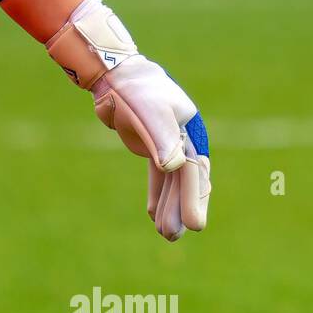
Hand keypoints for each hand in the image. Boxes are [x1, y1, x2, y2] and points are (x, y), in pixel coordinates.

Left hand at [92, 55, 210, 240]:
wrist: (117, 77)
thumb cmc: (136, 92)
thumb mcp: (150, 112)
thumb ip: (163, 139)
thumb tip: (175, 166)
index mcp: (190, 132)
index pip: (195, 171)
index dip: (194, 198)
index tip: (194, 224)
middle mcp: (184, 141)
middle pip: (187, 181)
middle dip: (183, 208)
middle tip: (177, 235)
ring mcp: (168, 146)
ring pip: (172, 182)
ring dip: (170, 207)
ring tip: (167, 235)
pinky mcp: (152, 149)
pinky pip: (159, 177)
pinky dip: (158, 195)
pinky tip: (154, 215)